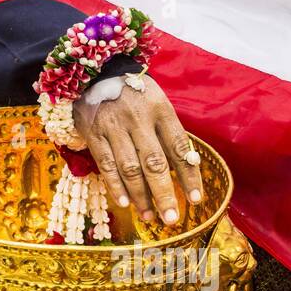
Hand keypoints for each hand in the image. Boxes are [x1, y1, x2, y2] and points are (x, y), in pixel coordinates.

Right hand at [73, 75, 202, 225]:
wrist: (95, 72)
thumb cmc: (134, 93)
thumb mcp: (157, 103)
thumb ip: (168, 132)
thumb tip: (184, 169)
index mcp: (160, 109)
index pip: (179, 147)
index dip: (189, 175)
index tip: (196, 200)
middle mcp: (138, 119)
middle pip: (154, 162)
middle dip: (164, 194)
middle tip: (172, 219)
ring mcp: (114, 127)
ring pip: (129, 168)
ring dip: (140, 196)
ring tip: (150, 216)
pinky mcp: (93, 133)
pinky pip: (106, 164)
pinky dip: (115, 186)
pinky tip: (125, 203)